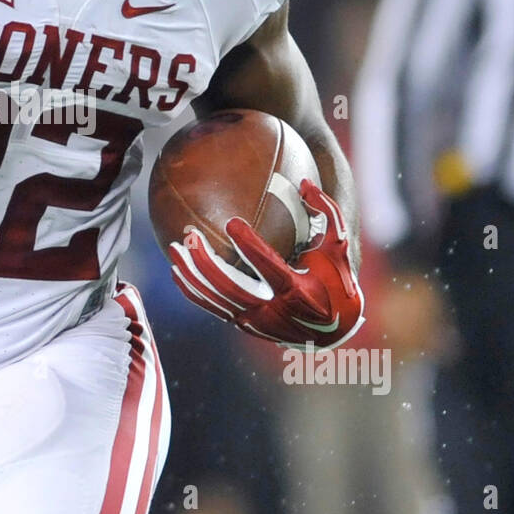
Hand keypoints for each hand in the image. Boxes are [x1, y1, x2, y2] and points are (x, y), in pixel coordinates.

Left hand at [168, 179, 364, 348]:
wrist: (333, 331)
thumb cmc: (337, 281)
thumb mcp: (339, 247)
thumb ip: (327, 212)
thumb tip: (305, 182)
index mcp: (298, 292)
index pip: (269, 268)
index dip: (249, 246)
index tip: (232, 222)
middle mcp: (274, 311)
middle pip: (231, 288)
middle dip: (206, 263)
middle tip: (189, 235)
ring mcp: (257, 322)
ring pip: (216, 300)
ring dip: (192, 275)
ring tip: (174, 249)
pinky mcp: (245, 326)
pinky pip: (213, 308)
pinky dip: (194, 291)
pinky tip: (178, 271)